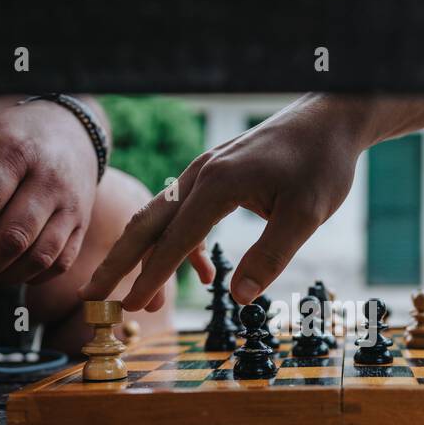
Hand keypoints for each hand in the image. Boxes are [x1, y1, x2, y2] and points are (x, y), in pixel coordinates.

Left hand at [0, 99, 100, 290]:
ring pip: (39, 257)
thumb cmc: (12, 138)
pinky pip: (59, 264)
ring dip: (1, 278)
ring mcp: (71, 207)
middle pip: (13, 237)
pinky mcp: (82, 225)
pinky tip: (3, 276)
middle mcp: (48, 182)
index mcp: (15, 154)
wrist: (71, 131)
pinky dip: (29, 278)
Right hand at [80, 95, 366, 307]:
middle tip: (93, 297)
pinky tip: (202, 274)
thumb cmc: (321, 164)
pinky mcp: (216, 174)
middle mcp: (202, 174)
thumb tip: (238, 299)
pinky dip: (184, 245)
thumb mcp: (306, 215)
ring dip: (148, 259)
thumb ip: (270, 257)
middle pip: (148, 224)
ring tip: (142, 300)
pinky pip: (186, 213)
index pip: (175, 239)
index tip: (128, 306)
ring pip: (162, 220)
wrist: (330, 118)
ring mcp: (205, 172)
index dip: (150, 277)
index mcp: (219, 184)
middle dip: (119, 264)